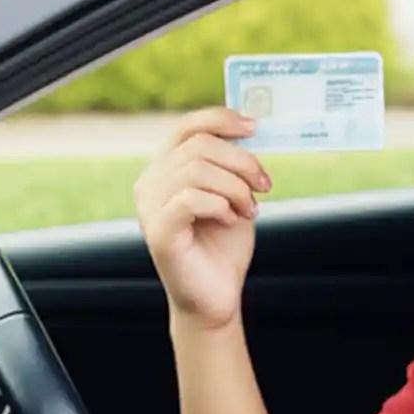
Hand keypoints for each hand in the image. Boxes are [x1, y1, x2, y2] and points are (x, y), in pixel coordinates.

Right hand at [134, 107, 269, 330]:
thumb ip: (233, 164)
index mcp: (166, 168)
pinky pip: (192, 198)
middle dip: (242, 161)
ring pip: (197, 169)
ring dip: (236, 187)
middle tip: (264, 186)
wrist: (217, 294)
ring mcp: (149, 207)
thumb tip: (251, 128)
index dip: (221, 119)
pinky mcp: (158, 231)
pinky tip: (231, 220)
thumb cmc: (224, 244)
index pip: (187, 126)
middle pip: (198, 144)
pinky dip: (222, 205)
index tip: (255, 127)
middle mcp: (150, 183)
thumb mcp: (234, 193)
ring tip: (249, 209)